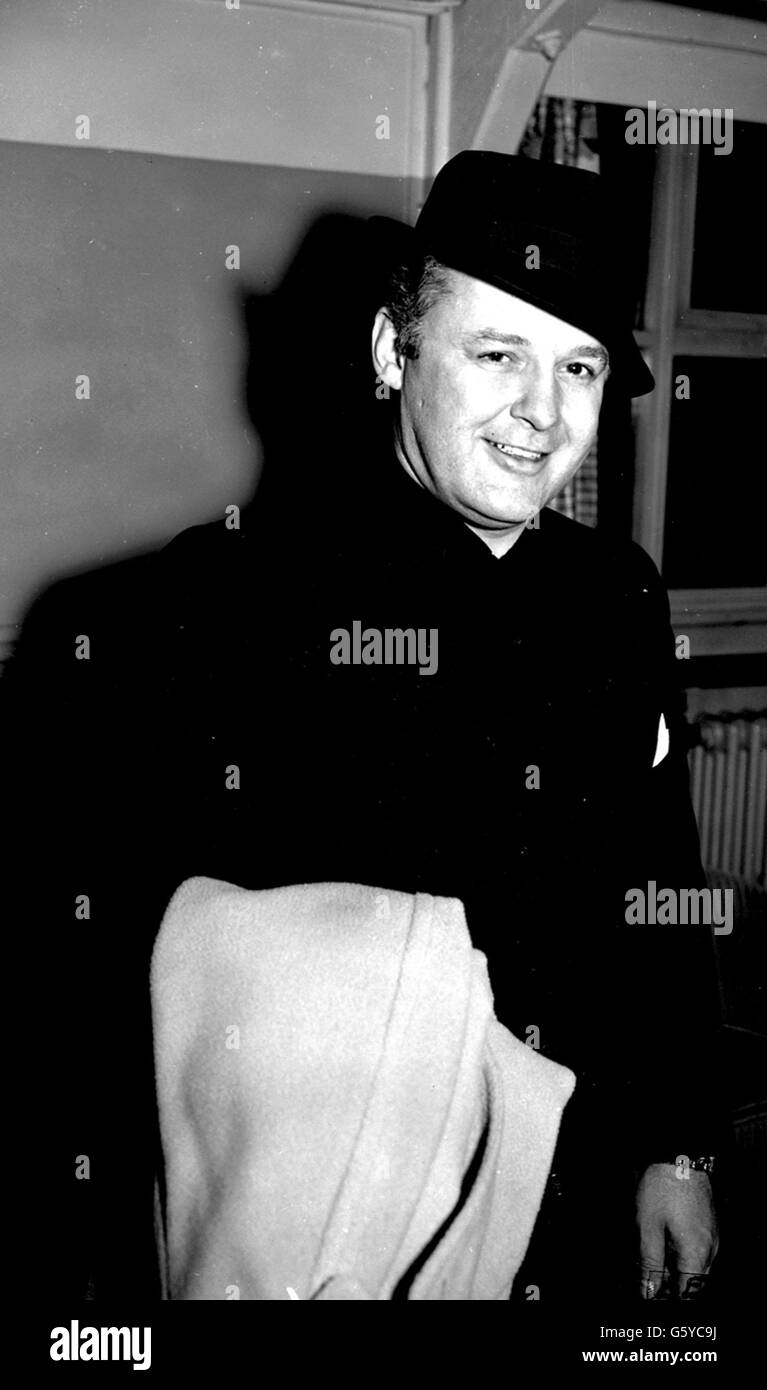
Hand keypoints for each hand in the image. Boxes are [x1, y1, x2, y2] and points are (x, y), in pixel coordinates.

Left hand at [636, 1162, 717, 1298]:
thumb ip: (650, 1263)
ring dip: (676, 1268)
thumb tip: (649, 1291)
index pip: (687, 1293)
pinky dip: (682, 1253)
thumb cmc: (662, 1190)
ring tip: (654, 1254)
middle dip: (671, 1283)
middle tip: (649, 1272)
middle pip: (693, 1282)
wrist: (679, 1156)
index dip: (668, 1297)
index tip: (652, 1292)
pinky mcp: (708, 1227)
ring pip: (696, 1267)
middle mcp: (710, 1249)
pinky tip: (664, 1241)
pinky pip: (698, 1251)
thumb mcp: (648, 1228)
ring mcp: (712, 1237)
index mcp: (696, 1254)